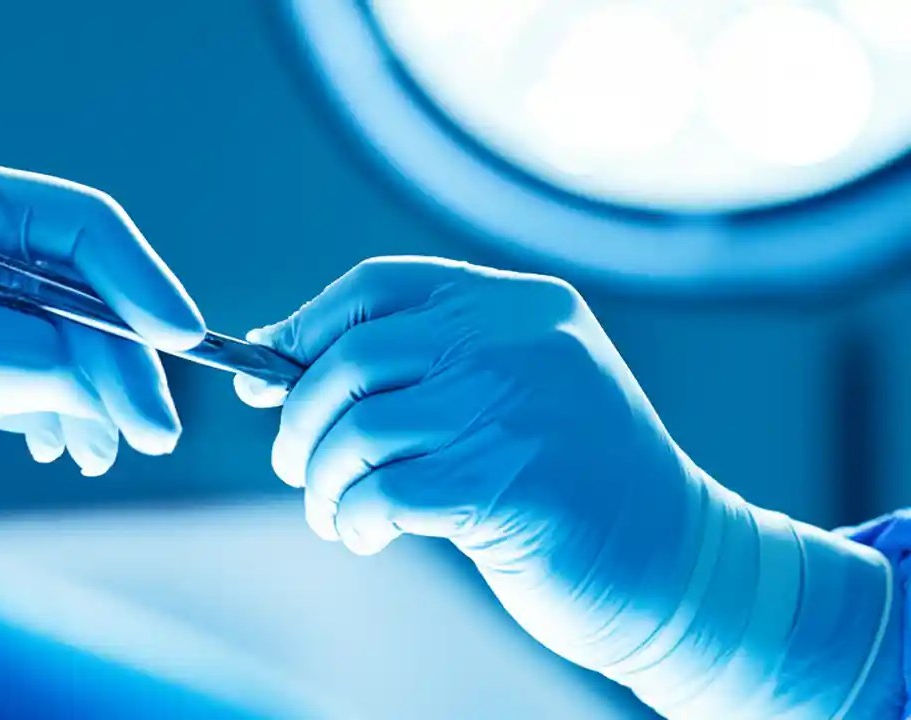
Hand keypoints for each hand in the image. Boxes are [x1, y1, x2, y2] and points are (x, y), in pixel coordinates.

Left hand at [0, 157, 203, 504]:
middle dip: (126, 363)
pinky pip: (64, 374)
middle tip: (154, 431)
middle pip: (98, 292)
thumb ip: (44, 366)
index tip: (181, 341)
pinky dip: (77, 415)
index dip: (144, 282)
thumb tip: (139, 394)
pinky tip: (68, 449)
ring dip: (105, 399)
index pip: (86, 228)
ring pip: (90, 340)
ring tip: (100, 453)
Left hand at [237, 257, 903, 717]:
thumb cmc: (571, 481)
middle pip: (353, 357)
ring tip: (335, 514)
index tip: (268, 374)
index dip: (305, 326)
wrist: (677, 563)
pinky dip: (354, 519)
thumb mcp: (506, 397)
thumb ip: (412, 372)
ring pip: (358, 430)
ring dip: (323, 482)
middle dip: (299, 419)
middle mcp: (516, 342)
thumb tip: (270, 363)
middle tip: (299, 466)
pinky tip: (365, 536)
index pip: (378, 287)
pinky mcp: (508, 485)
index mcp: (516, 305)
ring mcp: (515, 409)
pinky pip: (384, 492)